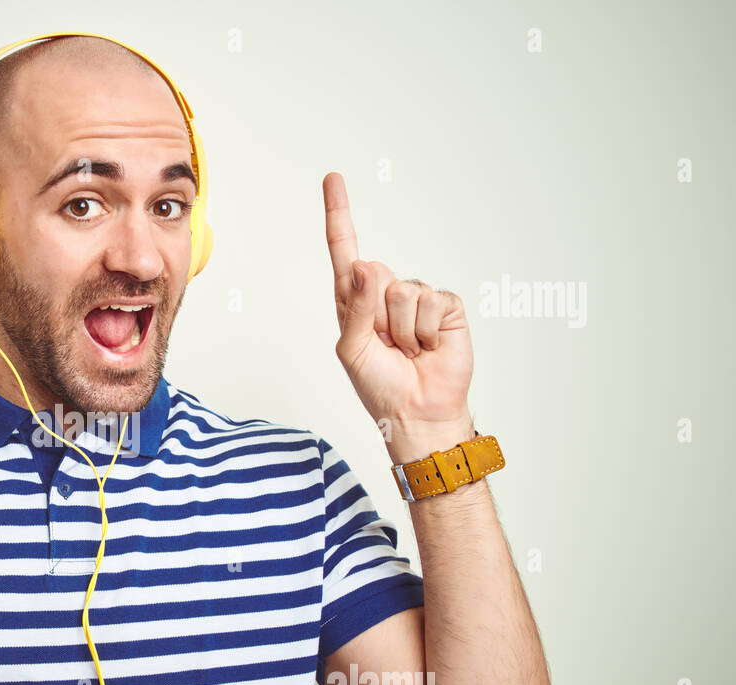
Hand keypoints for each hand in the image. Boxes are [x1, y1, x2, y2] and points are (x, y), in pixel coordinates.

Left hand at [323, 172, 474, 459]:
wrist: (418, 413)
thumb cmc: (380, 387)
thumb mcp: (352, 350)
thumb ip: (355, 307)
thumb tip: (365, 264)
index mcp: (354, 301)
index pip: (345, 250)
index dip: (340, 215)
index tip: (333, 178)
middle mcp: (384, 294)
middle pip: (373, 273)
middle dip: (375, 313)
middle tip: (385, 345)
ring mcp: (416, 300)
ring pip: (402, 291)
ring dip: (402, 330)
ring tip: (407, 351)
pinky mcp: (445, 308)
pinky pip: (431, 302)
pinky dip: (426, 331)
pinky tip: (428, 347)